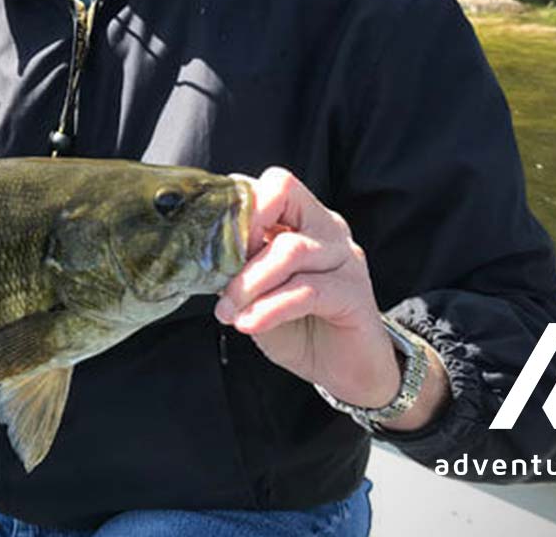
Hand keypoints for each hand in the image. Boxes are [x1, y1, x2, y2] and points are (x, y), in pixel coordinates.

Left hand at [215, 167, 404, 410]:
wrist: (342, 370)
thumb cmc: (297, 326)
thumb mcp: (257, 292)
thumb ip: (237, 267)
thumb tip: (201, 255)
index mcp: (302, 218)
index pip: (269, 185)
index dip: (234, 204)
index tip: (206, 239)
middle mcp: (326, 228)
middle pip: (284, 190)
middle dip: (244, 222)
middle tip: (218, 263)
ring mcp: (345, 257)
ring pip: (291, 248)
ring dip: (249, 281)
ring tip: (227, 311)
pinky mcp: (354, 292)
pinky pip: (308, 290)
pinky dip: (271, 307)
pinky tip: (249, 324)